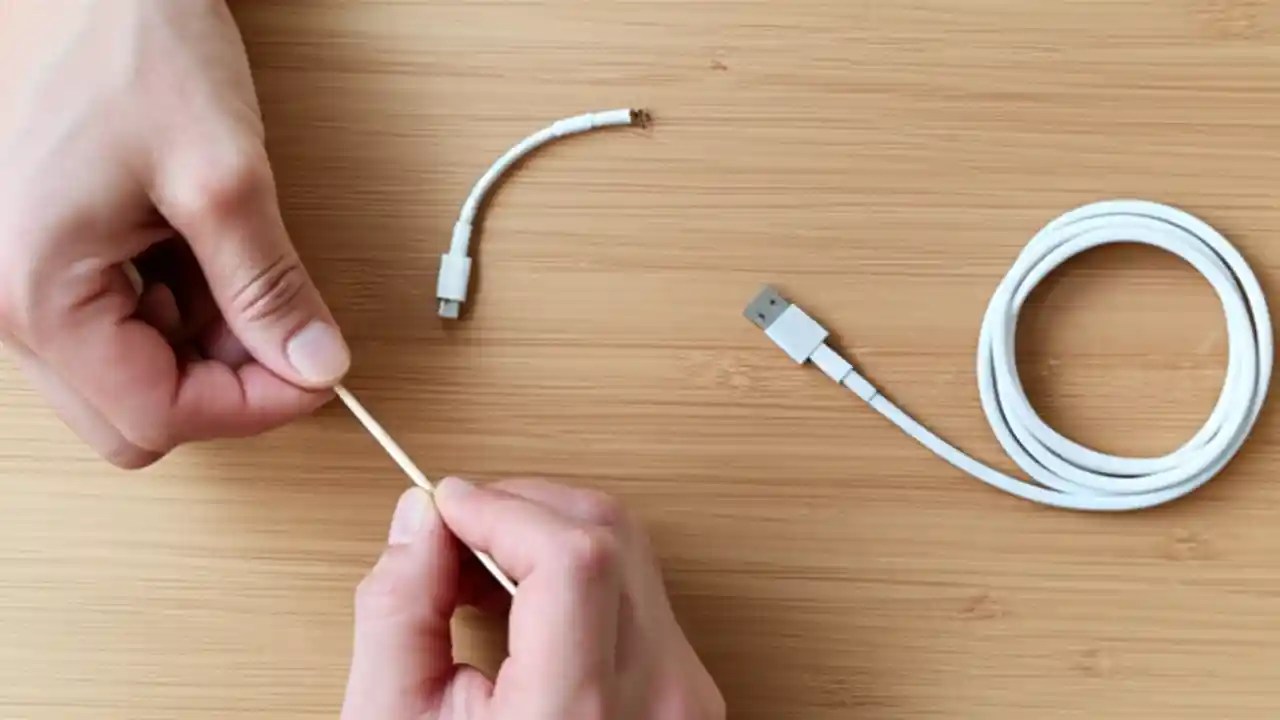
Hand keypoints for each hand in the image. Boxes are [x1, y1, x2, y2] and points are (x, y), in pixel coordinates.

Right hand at [0, 1, 347, 467]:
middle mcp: (11, 302)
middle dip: (224, 383)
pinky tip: (207, 248)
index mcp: (38, 293)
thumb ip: (268, 284)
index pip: (156, 417)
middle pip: (132, 413)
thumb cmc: (118, 38)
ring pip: (127, 371)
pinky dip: (176, 305)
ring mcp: (21, 278)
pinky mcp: (44, 251)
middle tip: (290, 329)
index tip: (318, 373)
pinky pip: (115, 319)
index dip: (252, 407)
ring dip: (203, 343)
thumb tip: (315, 361)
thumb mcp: (221, 173)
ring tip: (244, 265)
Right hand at [342, 478, 724, 719]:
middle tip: (455, 531)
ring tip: (478, 577)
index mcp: (578, 715)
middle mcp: (658, 699)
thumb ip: (399, 612)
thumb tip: (421, 520)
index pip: (574, 555)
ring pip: (630, 552)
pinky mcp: (688, 691)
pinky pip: (640, 592)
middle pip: (609, 535)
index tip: (447, 504)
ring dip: (547, 534)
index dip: (502, 507)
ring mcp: (685, 696)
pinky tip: (522, 604)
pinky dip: (576, 572)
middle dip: (521, 506)